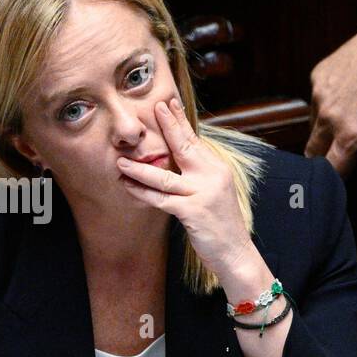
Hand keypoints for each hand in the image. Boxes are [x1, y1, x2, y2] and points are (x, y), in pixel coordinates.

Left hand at [116, 97, 256, 280]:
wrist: (235, 253)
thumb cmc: (221, 224)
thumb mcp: (216, 191)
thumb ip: (200, 173)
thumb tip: (178, 155)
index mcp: (217, 168)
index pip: (195, 139)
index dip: (180, 121)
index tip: (168, 103)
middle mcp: (212, 176)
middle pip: (184, 147)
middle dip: (166, 126)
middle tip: (150, 109)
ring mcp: (202, 194)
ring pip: (165, 176)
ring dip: (140, 169)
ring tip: (121, 161)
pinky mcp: (192, 212)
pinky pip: (161, 199)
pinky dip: (142, 193)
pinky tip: (128, 186)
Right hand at [305, 2, 356, 197]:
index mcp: (351, 134)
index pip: (329, 171)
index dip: (334, 181)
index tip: (340, 184)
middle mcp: (328, 116)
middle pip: (312, 152)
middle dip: (323, 159)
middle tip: (341, 157)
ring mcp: (319, 94)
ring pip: (313, 126)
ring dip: (324, 131)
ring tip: (349, 121)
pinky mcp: (317, 76)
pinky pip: (315, 100)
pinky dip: (326, 105)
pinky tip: (348, 96)